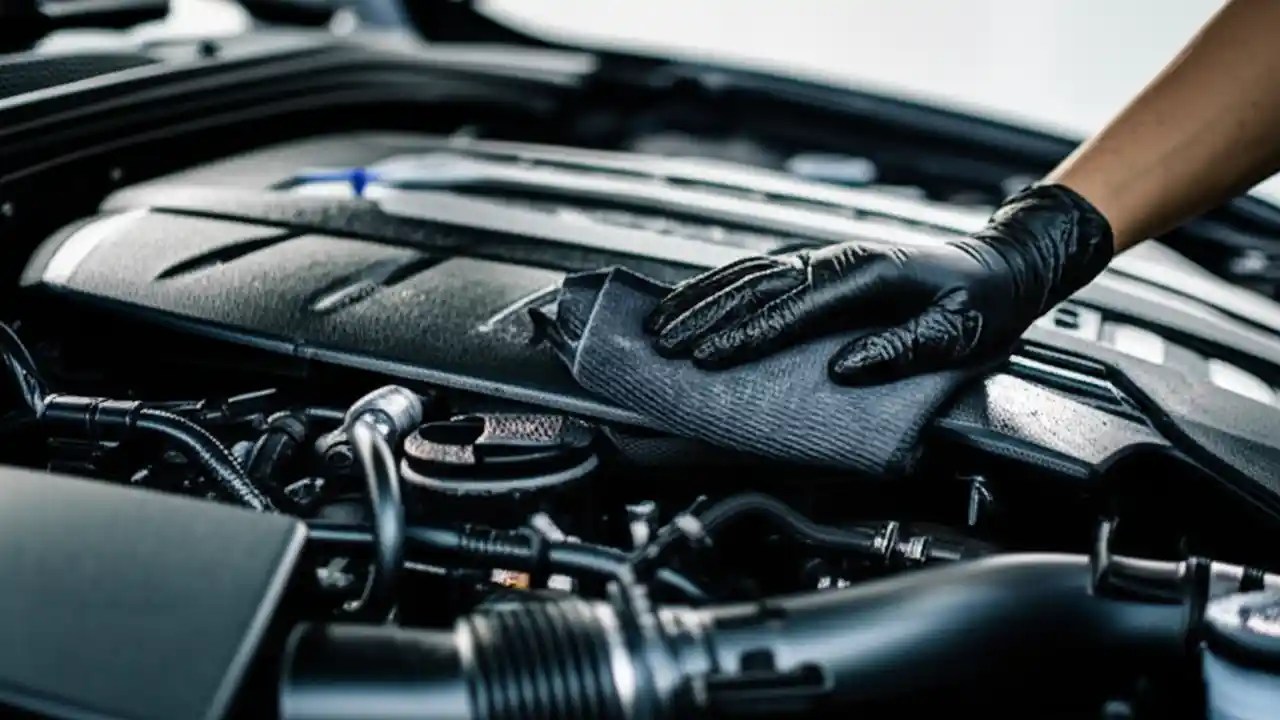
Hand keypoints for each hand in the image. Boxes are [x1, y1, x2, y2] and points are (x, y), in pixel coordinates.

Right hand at [644, 183, 1112, 383]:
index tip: (707, 358)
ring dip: (700, 296)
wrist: (998, 265)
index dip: (746, 335)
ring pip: (748, 273)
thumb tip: (844, 370)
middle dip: (703, 315)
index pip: (791, 308)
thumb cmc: (980, 302)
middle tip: (662, 343)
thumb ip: (901, 350)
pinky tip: (693, 299)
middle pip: (755, 285)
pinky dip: (719, 285)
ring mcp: (823, 257)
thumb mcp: (957, 333)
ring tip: (659, 321)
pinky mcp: (817, 265)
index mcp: (866, 274)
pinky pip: (758, 272)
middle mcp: (835, 259)